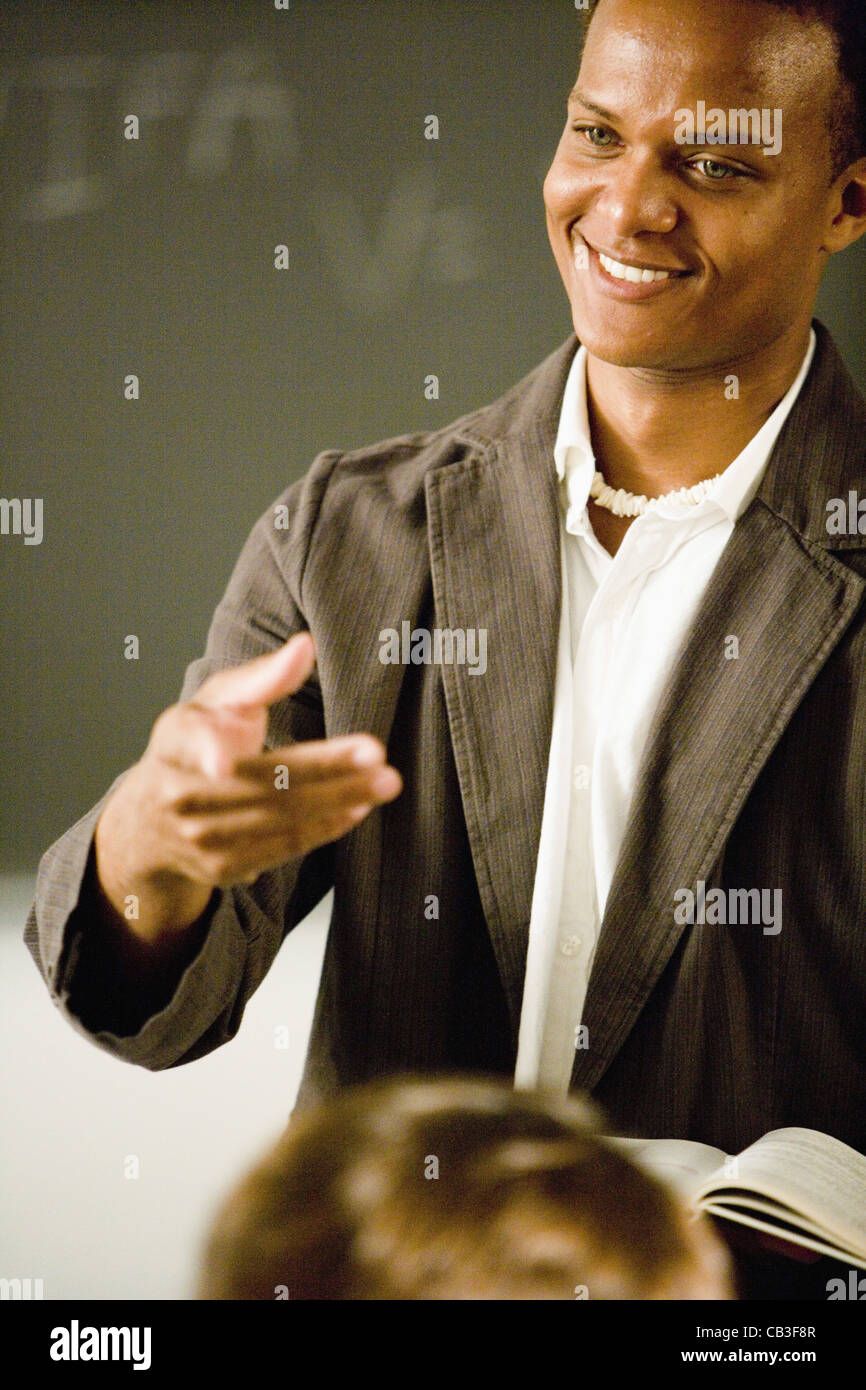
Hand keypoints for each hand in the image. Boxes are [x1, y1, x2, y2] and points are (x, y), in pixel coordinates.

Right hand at [94, 633, 401, 936]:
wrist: (152, 821)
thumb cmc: (196, 743)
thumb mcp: (216, 702)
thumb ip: (262, 677)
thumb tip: (306, 646)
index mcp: (176, 743)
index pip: (194, 745)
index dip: (207, 752)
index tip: (224, 764)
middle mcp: (181, 795)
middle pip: (261, 783)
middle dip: (324, 769)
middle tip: (377, 755)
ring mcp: (199, 839)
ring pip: (279, 819)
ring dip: (338, 800)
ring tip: (384, 782)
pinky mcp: (222, 869)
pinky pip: (283, 847)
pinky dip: (324, 828)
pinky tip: (357, 808)